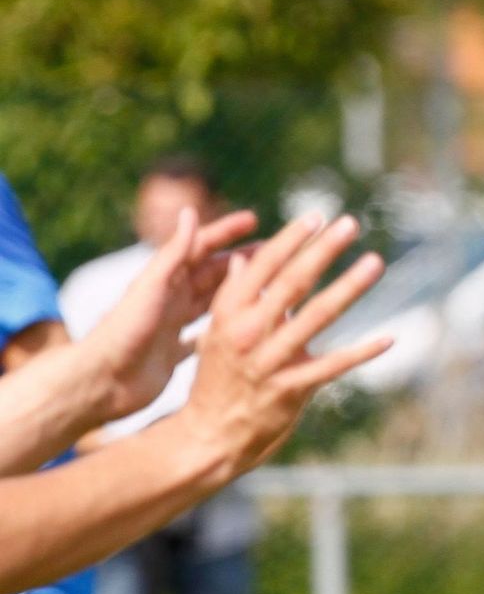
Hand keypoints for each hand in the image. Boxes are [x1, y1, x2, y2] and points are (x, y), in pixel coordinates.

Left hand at [82, 207, 259, 421]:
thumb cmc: (124, 332)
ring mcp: (171, 326)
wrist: (100, 382)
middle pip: (212, 274)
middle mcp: (169, 299)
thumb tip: (189, 211)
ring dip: (237, 293)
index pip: (201, 247)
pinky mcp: (172, 354)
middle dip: (241, 261)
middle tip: (274, 254)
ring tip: (266, 288)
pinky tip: (242, 333)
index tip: (253, 220)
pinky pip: (203, 338)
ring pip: (212, 303)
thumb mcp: (152, 287)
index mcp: (165, 280)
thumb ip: (173, 253)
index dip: (227, 232)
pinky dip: (222, 331)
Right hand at [178, 215, 389, 474]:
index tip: (317, 216)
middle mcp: (248, 333)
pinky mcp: (291, 389)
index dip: (292, 240)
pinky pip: (334, 365)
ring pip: (317, 316)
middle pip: (293, 283)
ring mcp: (271, 361)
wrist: (209, 434)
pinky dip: (363, 351)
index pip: (263, 266)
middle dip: (323, 250)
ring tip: (375, 262)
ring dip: (350, 287)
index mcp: (228, 314)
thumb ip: (234, 296)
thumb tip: (243, 259)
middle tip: (351, 223)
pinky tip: (390, 337)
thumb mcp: (217, 332)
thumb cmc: (218, 377)